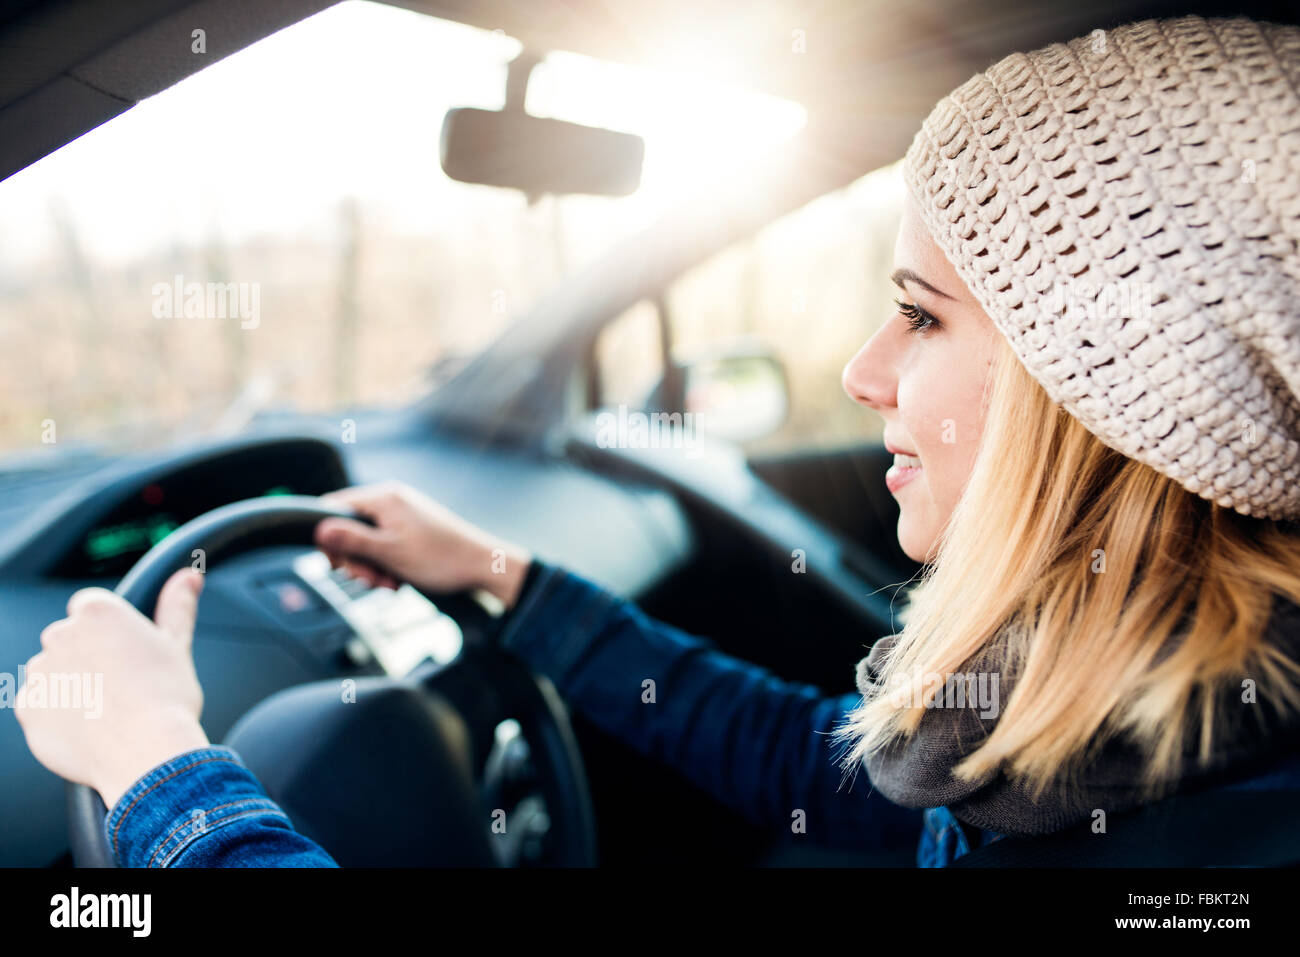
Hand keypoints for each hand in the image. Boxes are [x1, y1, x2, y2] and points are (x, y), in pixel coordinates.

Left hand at [16, 569, 209, 809]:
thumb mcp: (177, 645)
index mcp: (97, 612)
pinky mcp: (27, 708)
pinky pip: (40, 706)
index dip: (110, 631)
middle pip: (69, 638)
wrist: (147, 753)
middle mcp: (60, 635)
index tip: (126, 653)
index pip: (90, 606)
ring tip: (108, 710)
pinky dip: (58, 714)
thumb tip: (190, 574)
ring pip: (54, 672)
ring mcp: (39, 672)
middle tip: (122, 684)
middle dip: (88, 656)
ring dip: (71, 684)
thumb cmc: (167, 698)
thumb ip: (177, 605)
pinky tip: (90, 727)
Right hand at [314, 482, 532, 610]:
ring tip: (389, 582)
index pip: (333, 506)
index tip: (337, 563)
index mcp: (384, 498)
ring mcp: (402, 514)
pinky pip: (384, 544)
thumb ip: (352, 540)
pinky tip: (398, 580)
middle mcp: (392, 500)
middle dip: (355, 559)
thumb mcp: (389, 553)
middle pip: (348, 527)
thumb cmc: (442, 559)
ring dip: (371, 566)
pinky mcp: (411, 529)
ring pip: (366, 540)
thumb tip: (318, 529)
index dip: (328, 537)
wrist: (482, 567)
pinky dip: (386, 564)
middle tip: (370, 579)